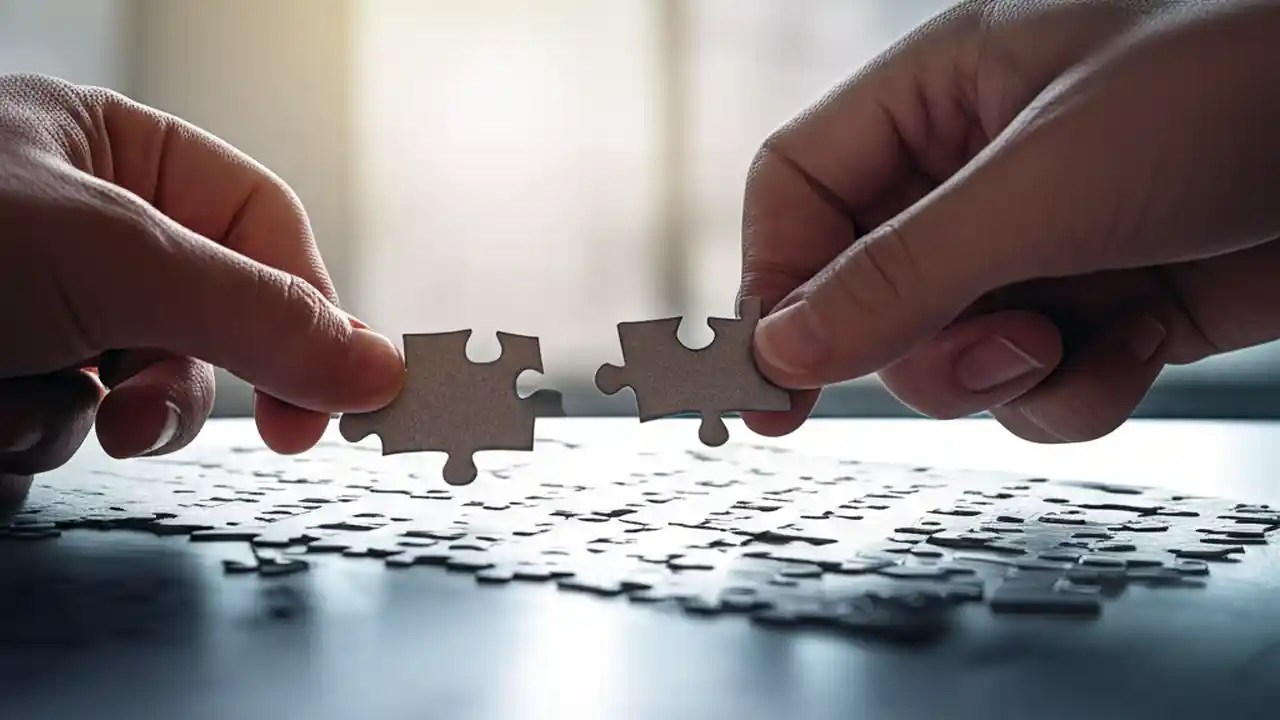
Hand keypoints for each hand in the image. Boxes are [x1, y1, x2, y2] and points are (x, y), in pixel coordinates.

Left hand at [0, 74, 403, 482]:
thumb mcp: (111, 261)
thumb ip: (254, 315)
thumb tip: (375, 365)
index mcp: (111, 151)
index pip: (260, 225)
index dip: (306, 307)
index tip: (340, 390)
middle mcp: (79, 225)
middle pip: (206, 321)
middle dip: (176, 383)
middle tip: (166, 424)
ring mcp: (32, 304)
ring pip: (133, 387)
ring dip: (92, 416)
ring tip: (29, 404)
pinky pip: (63, 424)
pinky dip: (27, 433)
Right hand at [741, 0, 1279, 441]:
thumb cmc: (1240, 85)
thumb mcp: (1047, 181)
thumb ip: (903, 273)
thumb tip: (785, 349)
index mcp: (937, 96)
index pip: (798, 194)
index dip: (772, 284)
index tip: (763, 381)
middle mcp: (974, 174)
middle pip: (865, 296)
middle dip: (919, 347)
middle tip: (985, 352)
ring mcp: (1038, 246)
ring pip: (948, 356)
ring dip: (1003, 376)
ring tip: (1075, 337)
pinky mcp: (1101, 307)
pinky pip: (1035, 385)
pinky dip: (1077, 391)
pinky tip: (1137, 346)